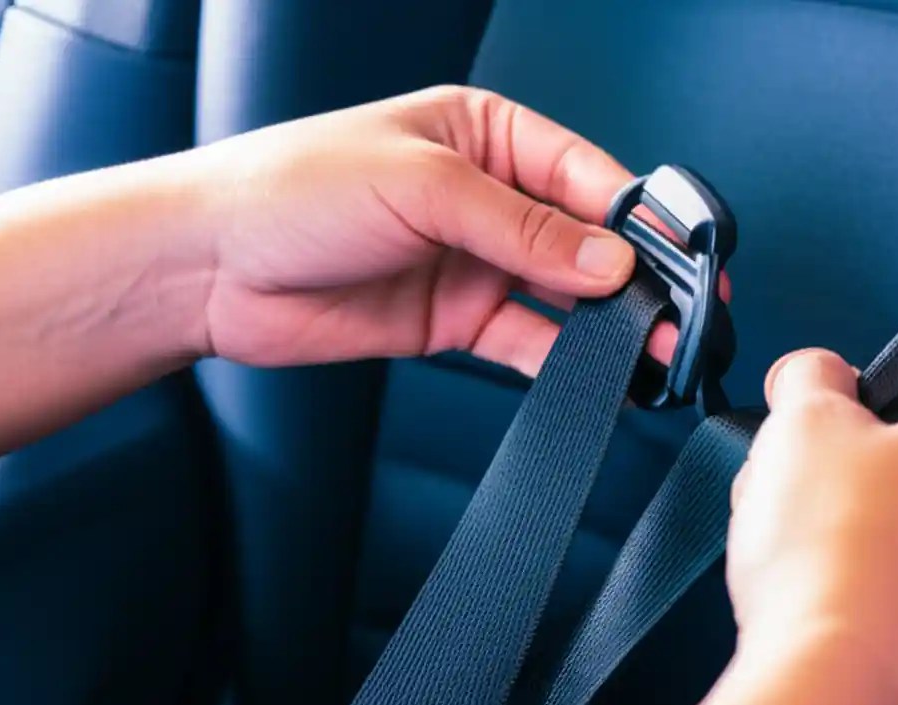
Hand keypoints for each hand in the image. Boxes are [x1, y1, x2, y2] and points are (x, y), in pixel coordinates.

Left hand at [192, 85, 671, 374]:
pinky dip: (567, 359)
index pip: (587, 172)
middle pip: (587, 236)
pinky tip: (604, 376)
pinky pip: (528, 340)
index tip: (682, 255)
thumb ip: (521, 227)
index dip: (639, 215)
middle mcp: (489, 196)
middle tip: (688, 311)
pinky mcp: (456, 319)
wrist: (209, 267)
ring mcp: (474, 261)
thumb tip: (609, 260)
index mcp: (487, 134)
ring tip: (662, 351)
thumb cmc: (294, 190)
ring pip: (567, 294)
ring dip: (614, 323)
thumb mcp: (421, 186)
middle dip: (638, 274)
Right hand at [704, 349, 897, 704]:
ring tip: (797, 557)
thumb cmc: (834, 551)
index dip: (857, 415)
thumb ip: (811, 375)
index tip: (819, 433)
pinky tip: (820, 605)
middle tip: (798, 495)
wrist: (839, 679)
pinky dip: (869, 602)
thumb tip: (814, 373)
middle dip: (851, 481)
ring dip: (857, 543)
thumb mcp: (803, 417)